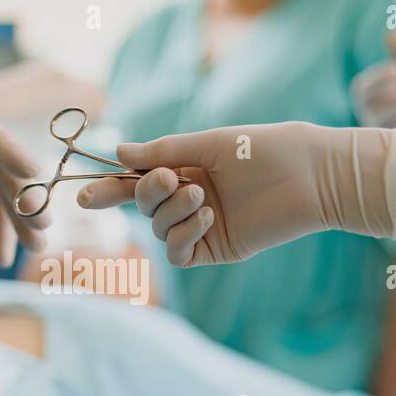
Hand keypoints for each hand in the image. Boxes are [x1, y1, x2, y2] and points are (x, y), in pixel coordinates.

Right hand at [76, 122, 395, 267]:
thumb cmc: (268, 150)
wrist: (313, 175)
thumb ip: (165, 150)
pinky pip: (180, 252)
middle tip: (170, 179)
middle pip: (143, 206)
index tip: (82, 197)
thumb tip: (119, 153)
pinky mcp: (217, 248)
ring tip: (201, 196)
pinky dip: (183, 234)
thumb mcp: (211, 144)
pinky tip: (206, 217)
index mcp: (186, 169)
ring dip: (170, 213)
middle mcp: (190, 198)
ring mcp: (202, 226)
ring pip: (158, 230)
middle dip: (146, 193)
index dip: (108, 189)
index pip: (137, 182)